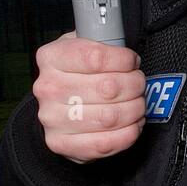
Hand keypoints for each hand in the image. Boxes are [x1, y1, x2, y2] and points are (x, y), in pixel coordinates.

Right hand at [32, 31, 145, 163]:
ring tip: (138, 104)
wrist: (57, 109)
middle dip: (135, 85)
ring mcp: (52, 119)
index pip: (95, 57)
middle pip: (108, 88)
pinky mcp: (61, 144)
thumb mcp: (83, 46)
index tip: (132, 62)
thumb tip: (126, 47)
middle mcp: (47, 88)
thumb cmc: (77, 73)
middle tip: (139, 84)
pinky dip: (129, 133)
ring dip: (135, 109)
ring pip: (110, 117)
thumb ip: (102, 41)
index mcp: (51, 57)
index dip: (124, 60)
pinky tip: (133, 124)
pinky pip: (105, 143)